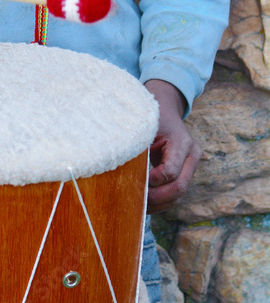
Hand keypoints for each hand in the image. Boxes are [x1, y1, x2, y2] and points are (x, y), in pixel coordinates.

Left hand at [144, 79, 200, 212]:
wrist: (165, 108)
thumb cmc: (150, 117)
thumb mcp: (144, 129)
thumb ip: (138, 149)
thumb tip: (123, 173)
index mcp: (182, 142)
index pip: (170, 171)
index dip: (152, 181)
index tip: (135, 182)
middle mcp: (192, 155)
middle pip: (179, 187)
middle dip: (157, 198)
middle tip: (137, 202)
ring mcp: (192, 164)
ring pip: (179, 194)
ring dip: (160, 203)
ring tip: (139, 207)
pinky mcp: (187, 171)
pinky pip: (177, 192)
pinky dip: (163, 200)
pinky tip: (147, 203)